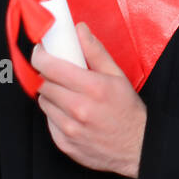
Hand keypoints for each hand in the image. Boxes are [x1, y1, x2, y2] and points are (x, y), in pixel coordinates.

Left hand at [31, 23, 147, 178]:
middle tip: (60, 73)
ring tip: (69, 94)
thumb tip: (79, 30)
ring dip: (51, 95)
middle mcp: (78, 109)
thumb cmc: (128, 110)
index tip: (42, 52)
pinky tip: (71, 113)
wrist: (137, 147)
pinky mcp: (64, 143)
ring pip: (44, 102)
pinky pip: (49, 121)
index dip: (41, 56)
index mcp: (93, 88)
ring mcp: (70, 129)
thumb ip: (95, 51)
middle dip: (48, 75)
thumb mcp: (117, 75)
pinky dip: (56, 114)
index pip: (50, 67)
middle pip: (44, 84)